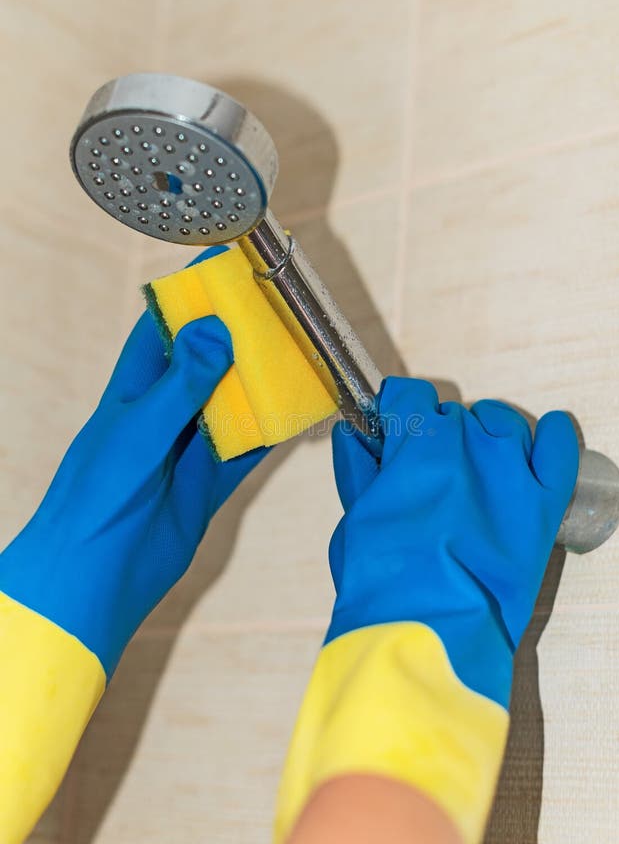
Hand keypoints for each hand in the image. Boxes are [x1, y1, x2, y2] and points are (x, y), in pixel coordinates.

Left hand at [0, 250, 266, 678]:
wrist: (94, 577)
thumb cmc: (96, 498)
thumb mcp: (138, 432)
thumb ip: (179, 385)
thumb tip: (214, 331)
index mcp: (134, 390)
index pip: (166, 327)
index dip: (194, 296)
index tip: (228, 266)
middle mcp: (164, 413)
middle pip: (209, 362)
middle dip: (240, 339)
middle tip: (281, 312)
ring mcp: (188, 448)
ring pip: (233, 405)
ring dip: (261, 386)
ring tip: (299, 358)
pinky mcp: (208, 483)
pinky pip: (247, 451)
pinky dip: (270, 435)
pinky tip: (297, 417)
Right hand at [329, 376, 577, 704]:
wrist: (431, 633)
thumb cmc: (385, 585)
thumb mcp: (356, 522)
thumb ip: (357, 472)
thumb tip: (352, 436)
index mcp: (414, 449)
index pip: (409, 396)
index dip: (399, 410)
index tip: (397, 424)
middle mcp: (465, 450)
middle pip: (453, 415)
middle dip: (438, 435)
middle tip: (430, 472)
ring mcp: (509, 474)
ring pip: (503, 424)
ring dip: (486, 436)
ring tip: (477, 469)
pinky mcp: (542, 505)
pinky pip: (559, 449)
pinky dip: (554, 436)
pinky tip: (545, 437)